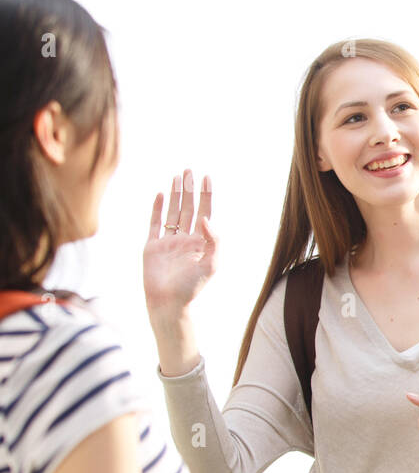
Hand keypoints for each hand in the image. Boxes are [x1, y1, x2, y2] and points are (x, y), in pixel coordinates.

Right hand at [143, 169, 218, 319]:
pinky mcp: (152, 245)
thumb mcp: (210, 264)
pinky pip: (155, 223)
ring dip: (176, 194)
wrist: (168, 302)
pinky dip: (158, 208)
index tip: (207, 178)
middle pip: (189, 208)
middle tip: (189, 170)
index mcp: (201, 243)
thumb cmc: (192, 287)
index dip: (206, 195)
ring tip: (178, 176)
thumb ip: (212, 240)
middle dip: (190, 189)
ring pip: (173, 212)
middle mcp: (186, 239)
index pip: (205, 213)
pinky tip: (162, 194)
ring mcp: (169, 241)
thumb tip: (206, 218)